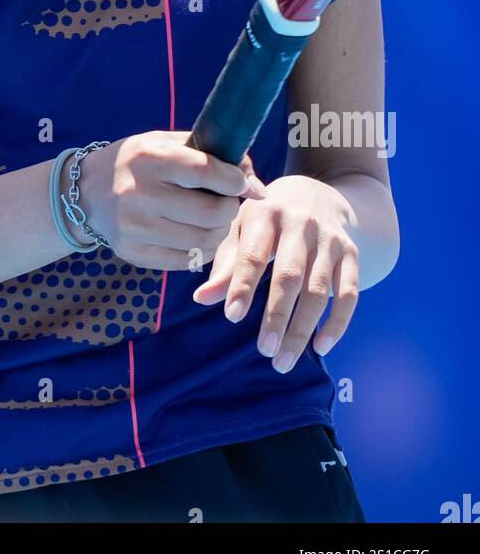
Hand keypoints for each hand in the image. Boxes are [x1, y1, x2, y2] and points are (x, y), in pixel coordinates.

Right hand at [72, 131, 265, 270]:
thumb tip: (254, 182)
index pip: (206, 172)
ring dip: (220, 231)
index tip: (246, 185)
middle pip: (211, 213)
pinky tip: (195, 233)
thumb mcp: (166, 143)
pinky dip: (201, 248)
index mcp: (150, 158)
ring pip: (204, 240)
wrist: (88, 191)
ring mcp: (135, 227)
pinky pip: (187, 260)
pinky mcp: (133, 253)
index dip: (236, 181)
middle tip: (227, 203)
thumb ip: (210, 153)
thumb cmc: (138, 162)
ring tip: (214, 219)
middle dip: (230, 209)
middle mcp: (140, 193)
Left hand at [191, 174, 359, 371]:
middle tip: (264, 351)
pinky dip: (337, 323)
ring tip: (283, 360)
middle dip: (276, 316)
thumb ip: (225, 265)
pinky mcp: (351, 253)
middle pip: (289, 275)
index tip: (232, 317)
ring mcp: (329, 238)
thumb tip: (201, 298)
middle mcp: (300, 223)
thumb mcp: (241, 229)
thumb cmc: (267, 220)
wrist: (317, 193)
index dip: (242, 286)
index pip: (253, 254)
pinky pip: (350, 293)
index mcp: (265, 213)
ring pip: (319, 290)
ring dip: (302, 328)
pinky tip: (320, 347)